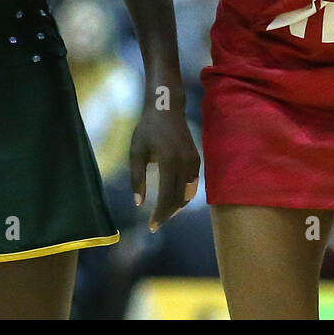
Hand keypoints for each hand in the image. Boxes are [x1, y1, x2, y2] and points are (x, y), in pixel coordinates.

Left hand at [129, 99, 200, 232]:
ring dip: (176, 207)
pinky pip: (192, 184)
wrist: (167, 108)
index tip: (151, 226)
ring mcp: (194, 161)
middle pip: (179, 199)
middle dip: (167, 214)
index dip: (160, 214)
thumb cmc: (147, 129)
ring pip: (188, 194)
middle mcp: (185, 164)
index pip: (166, 197)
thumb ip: (136, 179)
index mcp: (169, 162)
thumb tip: (139, 204)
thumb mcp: (136, 152)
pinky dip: (183, 196)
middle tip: (155, 225)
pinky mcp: (197, 159)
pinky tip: (172, 201)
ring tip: (163, 215)